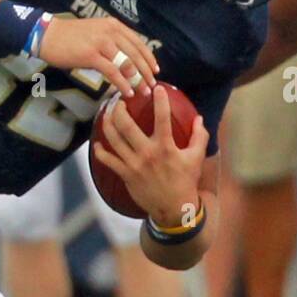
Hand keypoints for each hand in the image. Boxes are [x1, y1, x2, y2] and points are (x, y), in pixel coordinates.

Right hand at [38, 15, 157, 95]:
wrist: (48, 35)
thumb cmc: (69, 37)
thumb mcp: (95, 33)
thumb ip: (110, 41)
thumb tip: (124, 59)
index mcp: (114, 25)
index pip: (138, 42)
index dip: (149, 57)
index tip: (155, 70)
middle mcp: (111, 32)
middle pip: (136, 54)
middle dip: (146, 72)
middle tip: (152, 86)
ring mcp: (102, 43)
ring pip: (127, 63)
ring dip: (138, 80)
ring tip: (143, 92)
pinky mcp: (92, 56)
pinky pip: (113, 72)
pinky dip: (122, 83)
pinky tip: (127, 92)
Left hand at [92, 84, 206, 224]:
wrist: (174, 208)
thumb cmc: (185, 181)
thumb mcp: (196, 158)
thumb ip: (199, 136)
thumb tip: (199, 117)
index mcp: (166, 147)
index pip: (162, 118)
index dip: (160, 101)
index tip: (157, 88)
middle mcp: (147, 153)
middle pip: (126, 126)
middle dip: (119, 109)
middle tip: (118, 100)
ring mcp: (134, 164)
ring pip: (114, 139)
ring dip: (107, 124)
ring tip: (106, 114)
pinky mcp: (125, 174)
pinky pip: (108, 160)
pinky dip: (100, 150)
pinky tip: (97, 142)